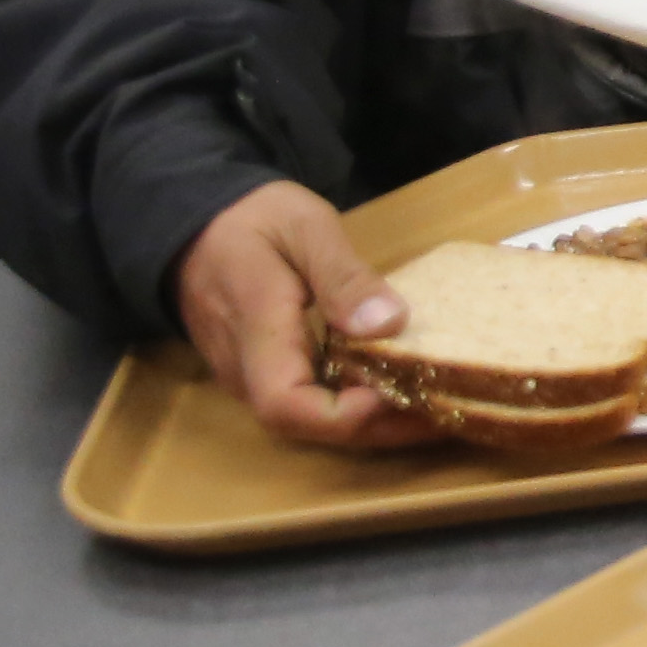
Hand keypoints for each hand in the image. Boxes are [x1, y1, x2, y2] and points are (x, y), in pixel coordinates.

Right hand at [168, 179, 433, 449]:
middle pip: (310, 425)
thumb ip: (343, 276)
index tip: (404, 393)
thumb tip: (388, 324)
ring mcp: (254, 376)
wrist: (196, 225)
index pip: (287, 406)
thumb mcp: (304, 228)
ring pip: (313, 420)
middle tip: (450, 409)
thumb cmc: (252, 219)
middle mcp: (248, 370)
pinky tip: (402, 384)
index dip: (347, 416)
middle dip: (380, 427)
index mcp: (256, 331)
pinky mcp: (268, 372)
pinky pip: (311, 400)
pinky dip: (359, 401)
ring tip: (440, 401)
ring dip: (375, 420)